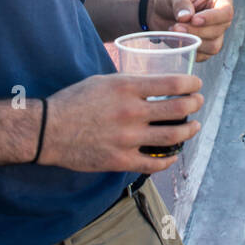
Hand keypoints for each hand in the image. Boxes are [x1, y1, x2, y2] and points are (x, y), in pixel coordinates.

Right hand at [40, 73, 202, 172]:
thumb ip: (130, 83)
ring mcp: (127, 138)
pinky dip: (168, 159)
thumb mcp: (103, 81)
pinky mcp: (121, 160)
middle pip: (178, 109)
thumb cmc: (73, 101)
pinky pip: (154, 163)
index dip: (191, 84)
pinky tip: (172, 154)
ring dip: (189, 130)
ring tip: (193, 126)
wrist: (47, 130)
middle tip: (198, 103)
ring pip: (172, 136)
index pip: (172, 84)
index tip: (196, 85)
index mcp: (127, 87)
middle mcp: (131, 112)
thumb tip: (154, 83)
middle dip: (194, 105)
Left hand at [150, 0, 233, 62]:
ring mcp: (214, 35)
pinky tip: (176, 39)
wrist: (159, 10)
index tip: (193, 19)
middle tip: (176, 26)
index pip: (226, 13)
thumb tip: (185, 17)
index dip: (212, 18)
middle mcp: (221, 19)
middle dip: (195, 31)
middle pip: (217, 32)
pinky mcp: (204, 49)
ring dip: (192, 42)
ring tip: (174, 31)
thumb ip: (180, 2)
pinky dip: (187, 50)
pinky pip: (201, 56)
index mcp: (220, 0)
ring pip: (212, 47)